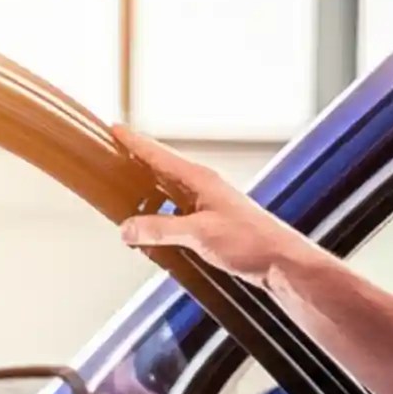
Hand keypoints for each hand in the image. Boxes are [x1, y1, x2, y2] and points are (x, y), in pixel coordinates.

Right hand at [112, 124, 310, 285]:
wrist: (281, 264)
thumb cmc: (251, 241)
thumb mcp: (199, 233)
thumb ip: (160, 230)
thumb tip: (127, 228)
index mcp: (200, 179)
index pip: (159, 154)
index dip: (134, 142)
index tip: (114, 129)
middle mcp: (202, 188)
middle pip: (160, 171)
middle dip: (135, 165)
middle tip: (110, 161)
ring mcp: (206, 205)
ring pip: (166, 195)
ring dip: (145, 198)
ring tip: (121, 200)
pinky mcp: (209, 225)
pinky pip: (175, 215)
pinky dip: (158, 219)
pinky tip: (149, 233)